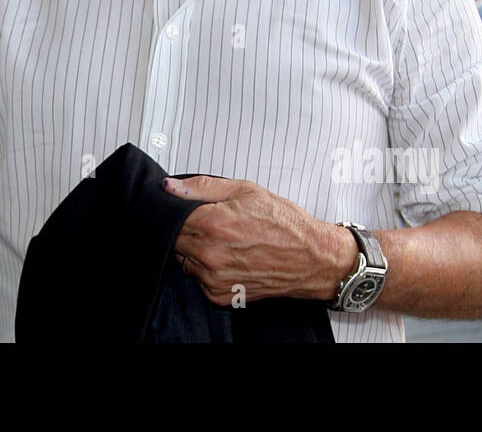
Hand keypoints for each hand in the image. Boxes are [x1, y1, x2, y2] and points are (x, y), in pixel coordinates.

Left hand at [163, 176, 353, 304]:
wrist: (311, 258)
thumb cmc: (285, 223)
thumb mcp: (245, 190)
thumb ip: (202, 187)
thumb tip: (170, 186)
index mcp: (214, 224)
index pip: (172, 216)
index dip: (180, 210)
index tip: (191, 208)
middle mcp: (211, 254)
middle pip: (175, 239)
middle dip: (188, 229)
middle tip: (212, 223)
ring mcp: (214, 278)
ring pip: (184, 260)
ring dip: (195, 249)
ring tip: (224, 240)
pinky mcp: (220, 295)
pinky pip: (198, 278)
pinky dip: (206, 268)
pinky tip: (228, 257)